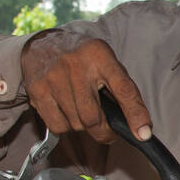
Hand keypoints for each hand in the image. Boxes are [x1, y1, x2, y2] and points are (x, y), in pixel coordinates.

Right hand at [20, 30, 151, 144]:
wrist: (43, 44)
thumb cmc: (83, 59)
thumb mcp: (108, 64)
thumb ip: (123, 91)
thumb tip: (139, 129)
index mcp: (100, 55)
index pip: (123, 89)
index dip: (135, 114)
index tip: (143, 134)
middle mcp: (75, 64)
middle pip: (93, 118)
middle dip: (104, 131)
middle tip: (109, 129)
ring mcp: (53, 77)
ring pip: (76, 125)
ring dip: (84, 126)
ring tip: (83, 108)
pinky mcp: (37, 90)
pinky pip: (58, 126)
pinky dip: (66, 126)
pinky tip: (67, 110)